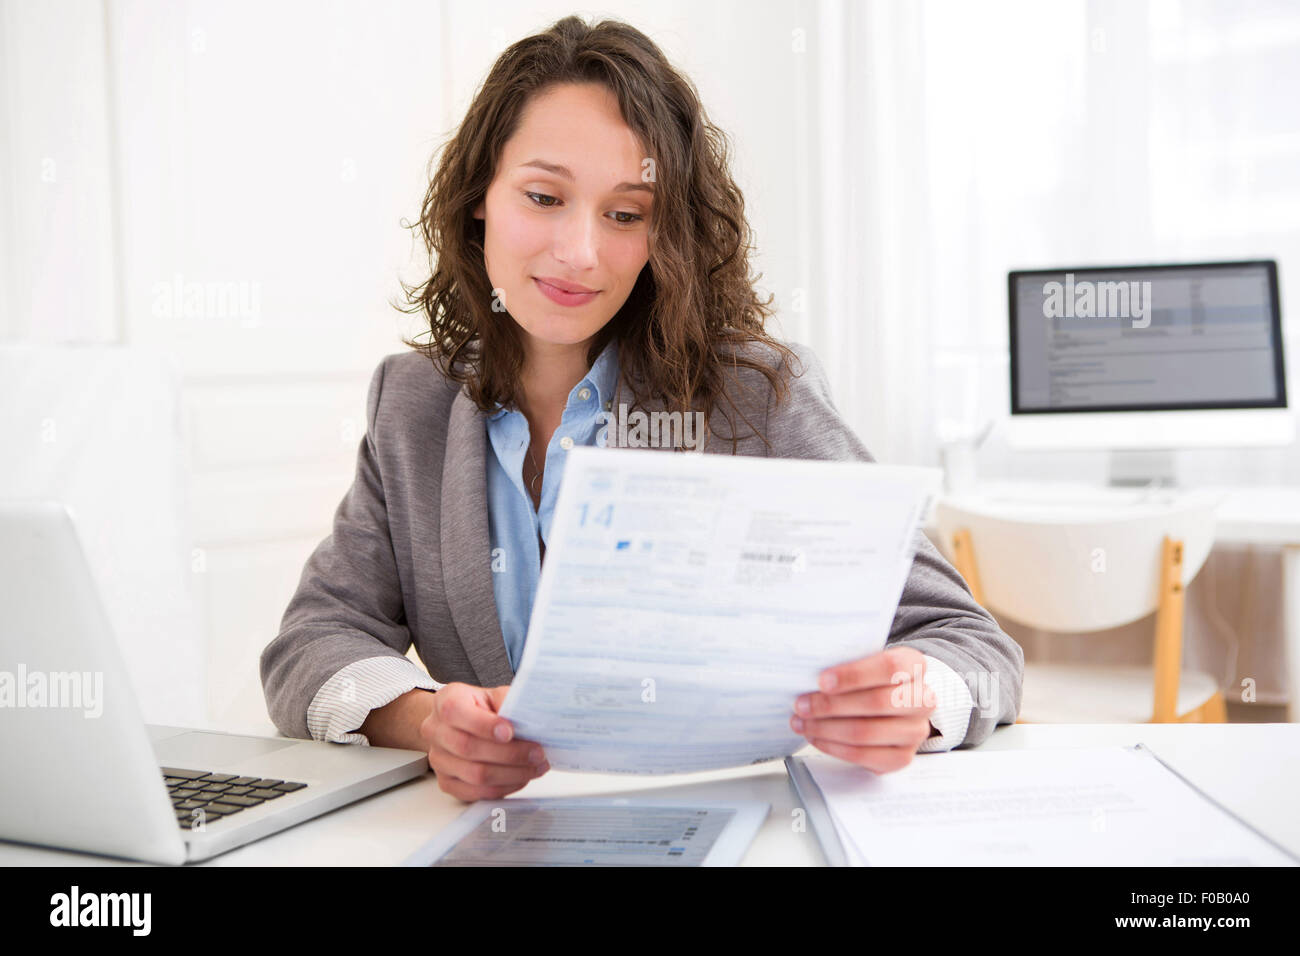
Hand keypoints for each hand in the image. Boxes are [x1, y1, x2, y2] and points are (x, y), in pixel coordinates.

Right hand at [418, 683, 549, 801]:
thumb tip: (532, 721)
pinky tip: (521, 777)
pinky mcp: (447, 783)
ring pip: (475, 775)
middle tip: (537, 753)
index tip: (510, 732)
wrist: (463, 724)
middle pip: (468, 748)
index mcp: (446, 701)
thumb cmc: (482, 708)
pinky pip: (477, 792)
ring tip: (535, 766)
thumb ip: (509, 703)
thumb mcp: (496, 695)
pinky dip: (504, 787)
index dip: (484, 725)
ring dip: (512, 774)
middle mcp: (435, 730)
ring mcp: (438, 759)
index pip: (457, 712)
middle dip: (509, 753)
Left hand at [790, 646, 937, 772]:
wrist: (891, 702)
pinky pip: (864, 756)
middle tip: (800, 704)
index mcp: (915, 666)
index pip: (890, 667)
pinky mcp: (902, 757)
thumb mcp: (863, 661)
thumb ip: (845, 662)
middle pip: (877, 703)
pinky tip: (815, 737)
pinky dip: (833, 747)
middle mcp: (923, 699)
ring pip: (866, 732)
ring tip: (801, 722)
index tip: (822, 681)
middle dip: (831, 705)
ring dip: (826, 728)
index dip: (854, 675)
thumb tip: (806, 674)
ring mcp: (915, 731)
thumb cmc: (870, 678)